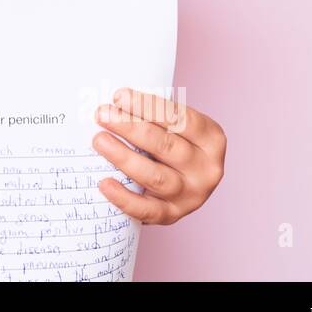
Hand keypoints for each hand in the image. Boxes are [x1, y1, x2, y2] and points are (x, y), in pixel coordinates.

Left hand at [91, 88, 225, 224]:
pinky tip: (104, 183)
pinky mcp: (173, 215)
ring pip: (155, 177)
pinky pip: (147, 210)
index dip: (148, 106)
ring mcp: (192, 195)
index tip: (119, 96)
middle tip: (102, 115)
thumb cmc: (172, 142)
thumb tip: (113, 105)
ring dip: (124, 157)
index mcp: (212, 139)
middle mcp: (207, 169)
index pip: (181, 119)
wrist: (183, 182)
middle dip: (130, 127)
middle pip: (165, 146)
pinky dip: (124, 198)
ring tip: (99, 140)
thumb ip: (153, 116)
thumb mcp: (174, 126)